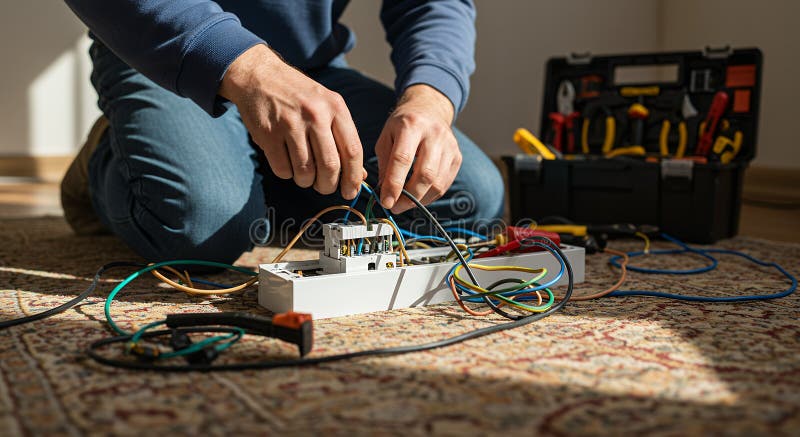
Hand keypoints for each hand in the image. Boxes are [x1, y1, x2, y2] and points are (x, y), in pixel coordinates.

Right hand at [219, 44, 365, 198]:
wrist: (260, 76)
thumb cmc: (300, 96)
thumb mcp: (327, 107)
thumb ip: (344, 138)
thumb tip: (361, 175)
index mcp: (335, 107)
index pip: (353, 150)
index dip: (354, 177)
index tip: (351, 192)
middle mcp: (315, 114)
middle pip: (330, 166)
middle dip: (328, 186)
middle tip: (324, 187)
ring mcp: (290, 123)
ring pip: (305, 172)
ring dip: (306, 182)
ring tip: (305, 175)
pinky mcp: (268, 133)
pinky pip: (282, 169)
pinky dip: (287, 174)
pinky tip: (287, 162)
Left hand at [376, 84, 460, 212]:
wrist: (429, 110)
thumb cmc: (403, 125)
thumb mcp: (386, 137)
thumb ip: (384, 164)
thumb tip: (385, 194)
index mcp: (412, 125)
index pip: (403, 159)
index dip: (394, 184)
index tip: (386, 202)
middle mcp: (434, 134)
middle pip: (425, 174)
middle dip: (409, 197)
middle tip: (395, 207)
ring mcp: (449, 146)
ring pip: (437, 183)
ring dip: (419, 200)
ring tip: (405, 203)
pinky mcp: (457, 157)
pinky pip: (445, 184)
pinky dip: (430, 196)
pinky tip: (419, 197)